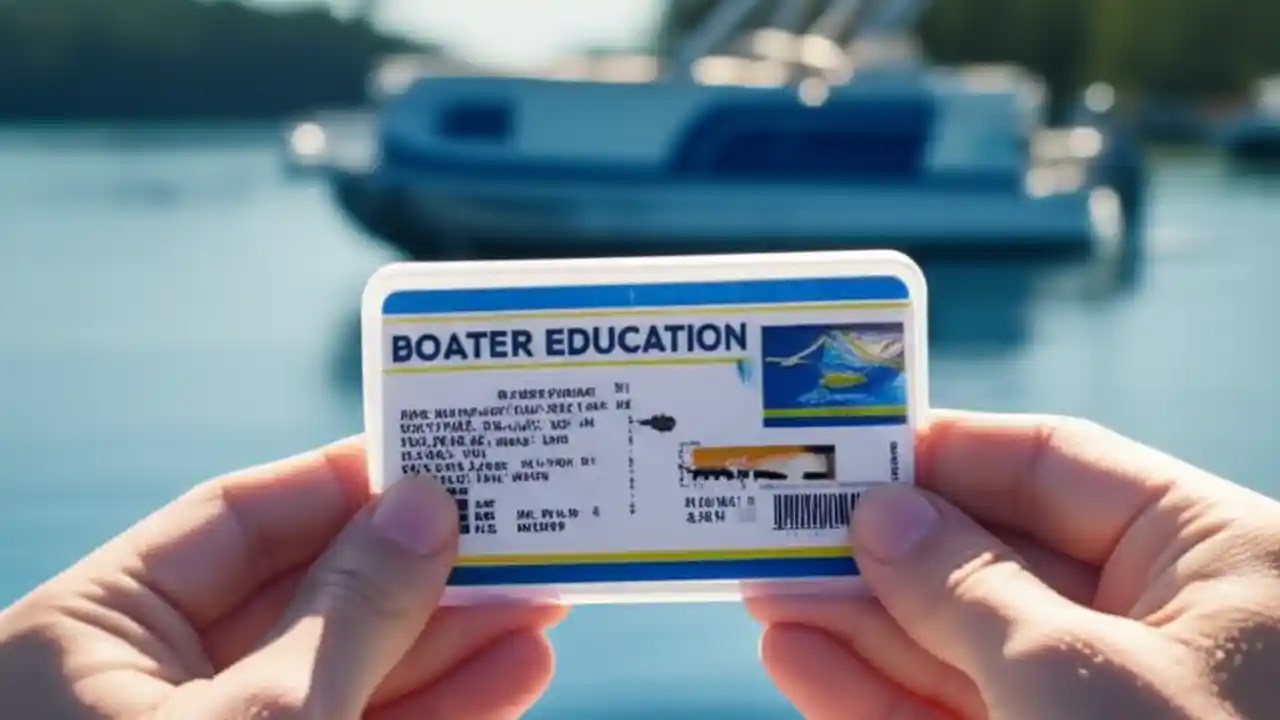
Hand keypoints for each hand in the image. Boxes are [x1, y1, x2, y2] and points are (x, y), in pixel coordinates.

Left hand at [0, 438, 566, 718]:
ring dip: (448, 644)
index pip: (235, 520)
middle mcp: (142, 689)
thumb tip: (426, 506)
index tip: (440, 458)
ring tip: (543, 605)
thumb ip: (350, 611)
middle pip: (307, 596)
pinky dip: (436, 715)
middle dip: (420, 570)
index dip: (342, 484)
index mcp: (86, 638)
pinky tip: (511, 677)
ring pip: (346, 674)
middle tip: (522, 534)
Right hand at [750, 411, 1279, 718]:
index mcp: (1213, 559)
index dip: (945, 454)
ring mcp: (1099, 709)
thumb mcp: (1073, 674)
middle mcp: (1158, 626)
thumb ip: (964, 586)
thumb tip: (881, 513)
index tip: (847, 449)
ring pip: (960, 645)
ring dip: (858, 624)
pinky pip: (952, 719)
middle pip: (992, 557)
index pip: (1055, 467)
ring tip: (765, 592)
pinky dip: (875, 697)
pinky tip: (799, 661)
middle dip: (881, 549)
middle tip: (777, 527)